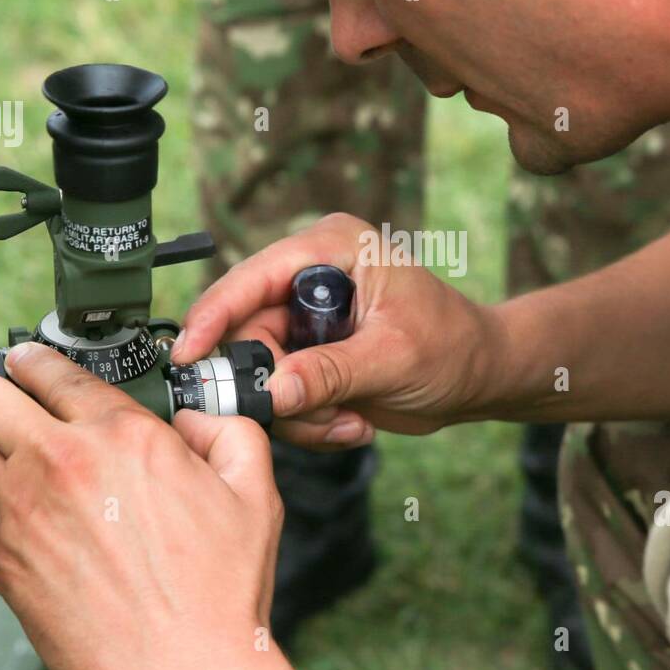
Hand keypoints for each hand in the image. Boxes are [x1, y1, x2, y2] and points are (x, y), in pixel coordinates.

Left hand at [0, 342, 298, 669]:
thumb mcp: (253, 494)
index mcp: (124, 435)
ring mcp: (24, 512)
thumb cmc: (216, 591)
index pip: (52, 370)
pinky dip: (0, 524)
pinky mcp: (4, 562)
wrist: (178, 666)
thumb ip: (230, 435)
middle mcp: (63, 462)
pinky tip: (30, 532)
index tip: (27, 360)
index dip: (33, 359)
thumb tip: (197, 421)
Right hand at [171, 213, 498, 450]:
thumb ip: (331, 374)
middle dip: (276, 386)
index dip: (215, 315)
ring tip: (349, 421)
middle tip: (316, 415)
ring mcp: (307, 319)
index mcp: (333, 248)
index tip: (188, 354)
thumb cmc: (454, 346)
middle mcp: (312, 277)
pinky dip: (309, 420)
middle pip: (247, 333)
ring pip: (261, 373)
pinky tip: (353, 422)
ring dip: (298, 412)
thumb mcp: (393, 359)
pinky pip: (280, 394)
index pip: (253, 276)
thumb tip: (273, 390)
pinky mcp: (309, 355)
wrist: (481, 377)